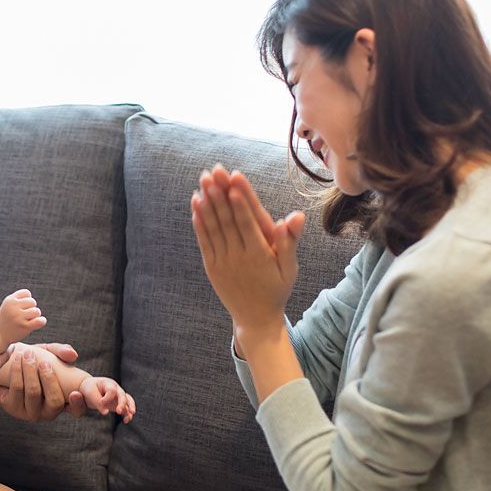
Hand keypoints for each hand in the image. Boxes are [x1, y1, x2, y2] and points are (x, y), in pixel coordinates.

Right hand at [0, 289, 46, 343]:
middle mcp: (13, 308)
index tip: (21, 306)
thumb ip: (20, 300)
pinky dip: (42, 321)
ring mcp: (18, 317)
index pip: (27, 293)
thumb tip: (35, 306)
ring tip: (28, 319)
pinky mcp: (24, 326)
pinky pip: (39, 321)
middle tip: (24, 315)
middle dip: (31, 308)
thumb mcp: (9, 305)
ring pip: (36, 311)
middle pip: (32, 301)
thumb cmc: (6, 317)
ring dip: (35, 315)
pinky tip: (39, 322)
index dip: (26, 299)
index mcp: (10, 300)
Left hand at [0, 343, 86, 421]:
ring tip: (27, 355)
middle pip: (54, 401)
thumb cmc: (35, 362)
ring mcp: (31, 413)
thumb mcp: (50, 354)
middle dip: (48, 379)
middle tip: (43, 363)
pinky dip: (18, 372)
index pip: (77, 411)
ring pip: (34, 393)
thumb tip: (72, 355)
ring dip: (31, 371)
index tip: (75, 393)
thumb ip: (62, 352)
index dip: (78, 404)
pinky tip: (17, 359)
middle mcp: (49, 412)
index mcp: (64, 402)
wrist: (6, 367)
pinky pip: (17, 390)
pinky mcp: (13, 408)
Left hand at [79, 376, 135, 423]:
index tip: (101, 402)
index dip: (107, 398)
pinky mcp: (119, 404)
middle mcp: (116, 389)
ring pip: (128, 400)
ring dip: (130, 407)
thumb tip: (106, 413)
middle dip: (122, 403)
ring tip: (130, 415)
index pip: (112, 390)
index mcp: (108, 383)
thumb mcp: (90, 393)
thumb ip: (97, 402)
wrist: (90, 389)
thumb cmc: (90, 388)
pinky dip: (127, 414)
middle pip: (122, 394)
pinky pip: (126, 409)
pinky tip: (125, 421)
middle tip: (118, 411)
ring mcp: (118, 397)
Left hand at [191, 164, 304, 342]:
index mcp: (259, 254)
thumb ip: (289, 242)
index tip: (234, 182)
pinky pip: (205, 242)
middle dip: (219, 195)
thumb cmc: (277, 289)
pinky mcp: (212, 267)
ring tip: (202, 183)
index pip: (248, 223)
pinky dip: (199, 224)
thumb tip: (294, 218)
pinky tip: (196, 206)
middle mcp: (239, 257)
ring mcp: (223, 262)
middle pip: (227, 221)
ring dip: (206, 205)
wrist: (255, 318)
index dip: (240, 203)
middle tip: (212, 173)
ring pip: (213, 229)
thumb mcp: (289, 268)